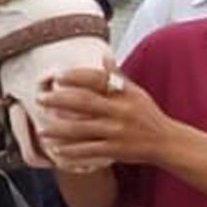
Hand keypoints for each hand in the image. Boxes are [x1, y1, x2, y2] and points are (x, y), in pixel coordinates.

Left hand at [35, 64, 164, 169]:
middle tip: (40, 99)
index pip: (97, 80)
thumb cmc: (147, 115)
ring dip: (58, 129)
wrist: (167, 142)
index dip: (76, 76)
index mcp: (125, 93)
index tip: (57, 77)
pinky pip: (89, 150)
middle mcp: (121, 110)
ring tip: (41, 129)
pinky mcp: (116, 149)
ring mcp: (118, 131)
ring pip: (82, 129)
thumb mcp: (136, 93)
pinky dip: (71, 151)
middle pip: (84, 102)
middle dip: (58, 100)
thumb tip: (104, 56)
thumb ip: (117, 76)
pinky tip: (56, 150)